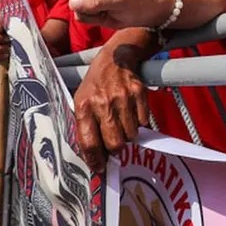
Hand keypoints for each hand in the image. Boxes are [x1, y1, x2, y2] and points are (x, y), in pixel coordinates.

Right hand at [67, 0, 169, 28]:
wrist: (140, 13)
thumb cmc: (134, 0)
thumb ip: (97, 0)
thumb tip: (73, 3)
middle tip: (108, 0)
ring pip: (73, 2)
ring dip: (90, 11)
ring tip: (106, 8)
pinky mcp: (85, 5)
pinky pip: (77, 15)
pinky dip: (91, 18)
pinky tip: (103, 14)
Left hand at [74, 38, 151, 171]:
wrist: (116, 57)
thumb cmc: (96, 83)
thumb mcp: (82, 100)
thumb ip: (85, 126)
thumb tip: (93, 155)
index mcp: (84, 106)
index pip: (89, 143)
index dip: (95, 160)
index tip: (99, 168)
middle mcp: (103, 103)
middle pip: (115, 143)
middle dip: (115, 148)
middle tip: (114, 144)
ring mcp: (123, 98)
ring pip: (131, 135)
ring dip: (128, 134)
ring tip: (122, 122)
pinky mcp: (139, 93)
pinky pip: (143, 122)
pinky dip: (139, 122)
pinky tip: (131, 112)